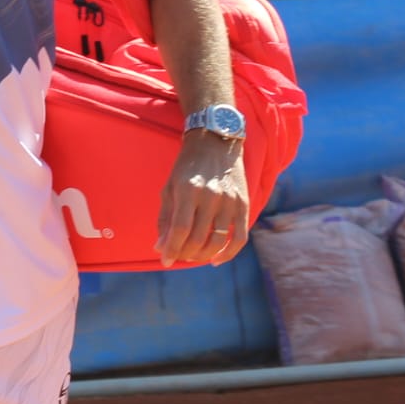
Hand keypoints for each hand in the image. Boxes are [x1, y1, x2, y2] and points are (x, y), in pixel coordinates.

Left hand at [156, 132, 251, 264]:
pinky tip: (216, 260)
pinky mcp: (243, 204)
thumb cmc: (187, 166)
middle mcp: (211, 195)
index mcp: (188, 189)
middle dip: (185, 254)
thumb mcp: (170, 187)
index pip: (180, 229)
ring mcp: (230, 201)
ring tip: (193, 256)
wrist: (216, 141)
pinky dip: (228, 253)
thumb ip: (165, 218)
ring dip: (203, 256)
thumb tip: (160, 248)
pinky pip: (240, 237)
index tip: (165, 261)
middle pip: (198, 238)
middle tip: (178, 256)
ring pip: (218, 241)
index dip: (172, 249)